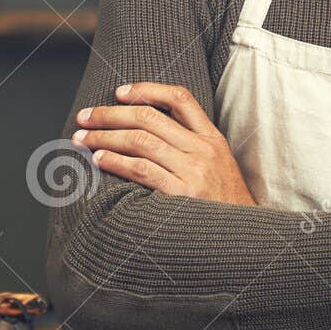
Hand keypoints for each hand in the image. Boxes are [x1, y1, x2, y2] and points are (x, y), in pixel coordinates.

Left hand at [72, 82, 255, 205]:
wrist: (247, 240)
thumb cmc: (224, 205)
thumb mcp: (218, 166)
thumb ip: (191, 145)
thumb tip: (145, 129)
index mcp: (212, 138)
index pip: (180, 98)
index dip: (146, 89)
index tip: (119, 92)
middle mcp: (203, 150)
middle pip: (149, 117)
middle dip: (110, 114)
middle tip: (85, 117)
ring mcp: (193, 172)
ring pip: (140, 141)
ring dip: (105, 137)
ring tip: (83, 138)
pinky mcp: (182, 195)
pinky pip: (142, 170)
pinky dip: (116, 162)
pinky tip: (99, 160)